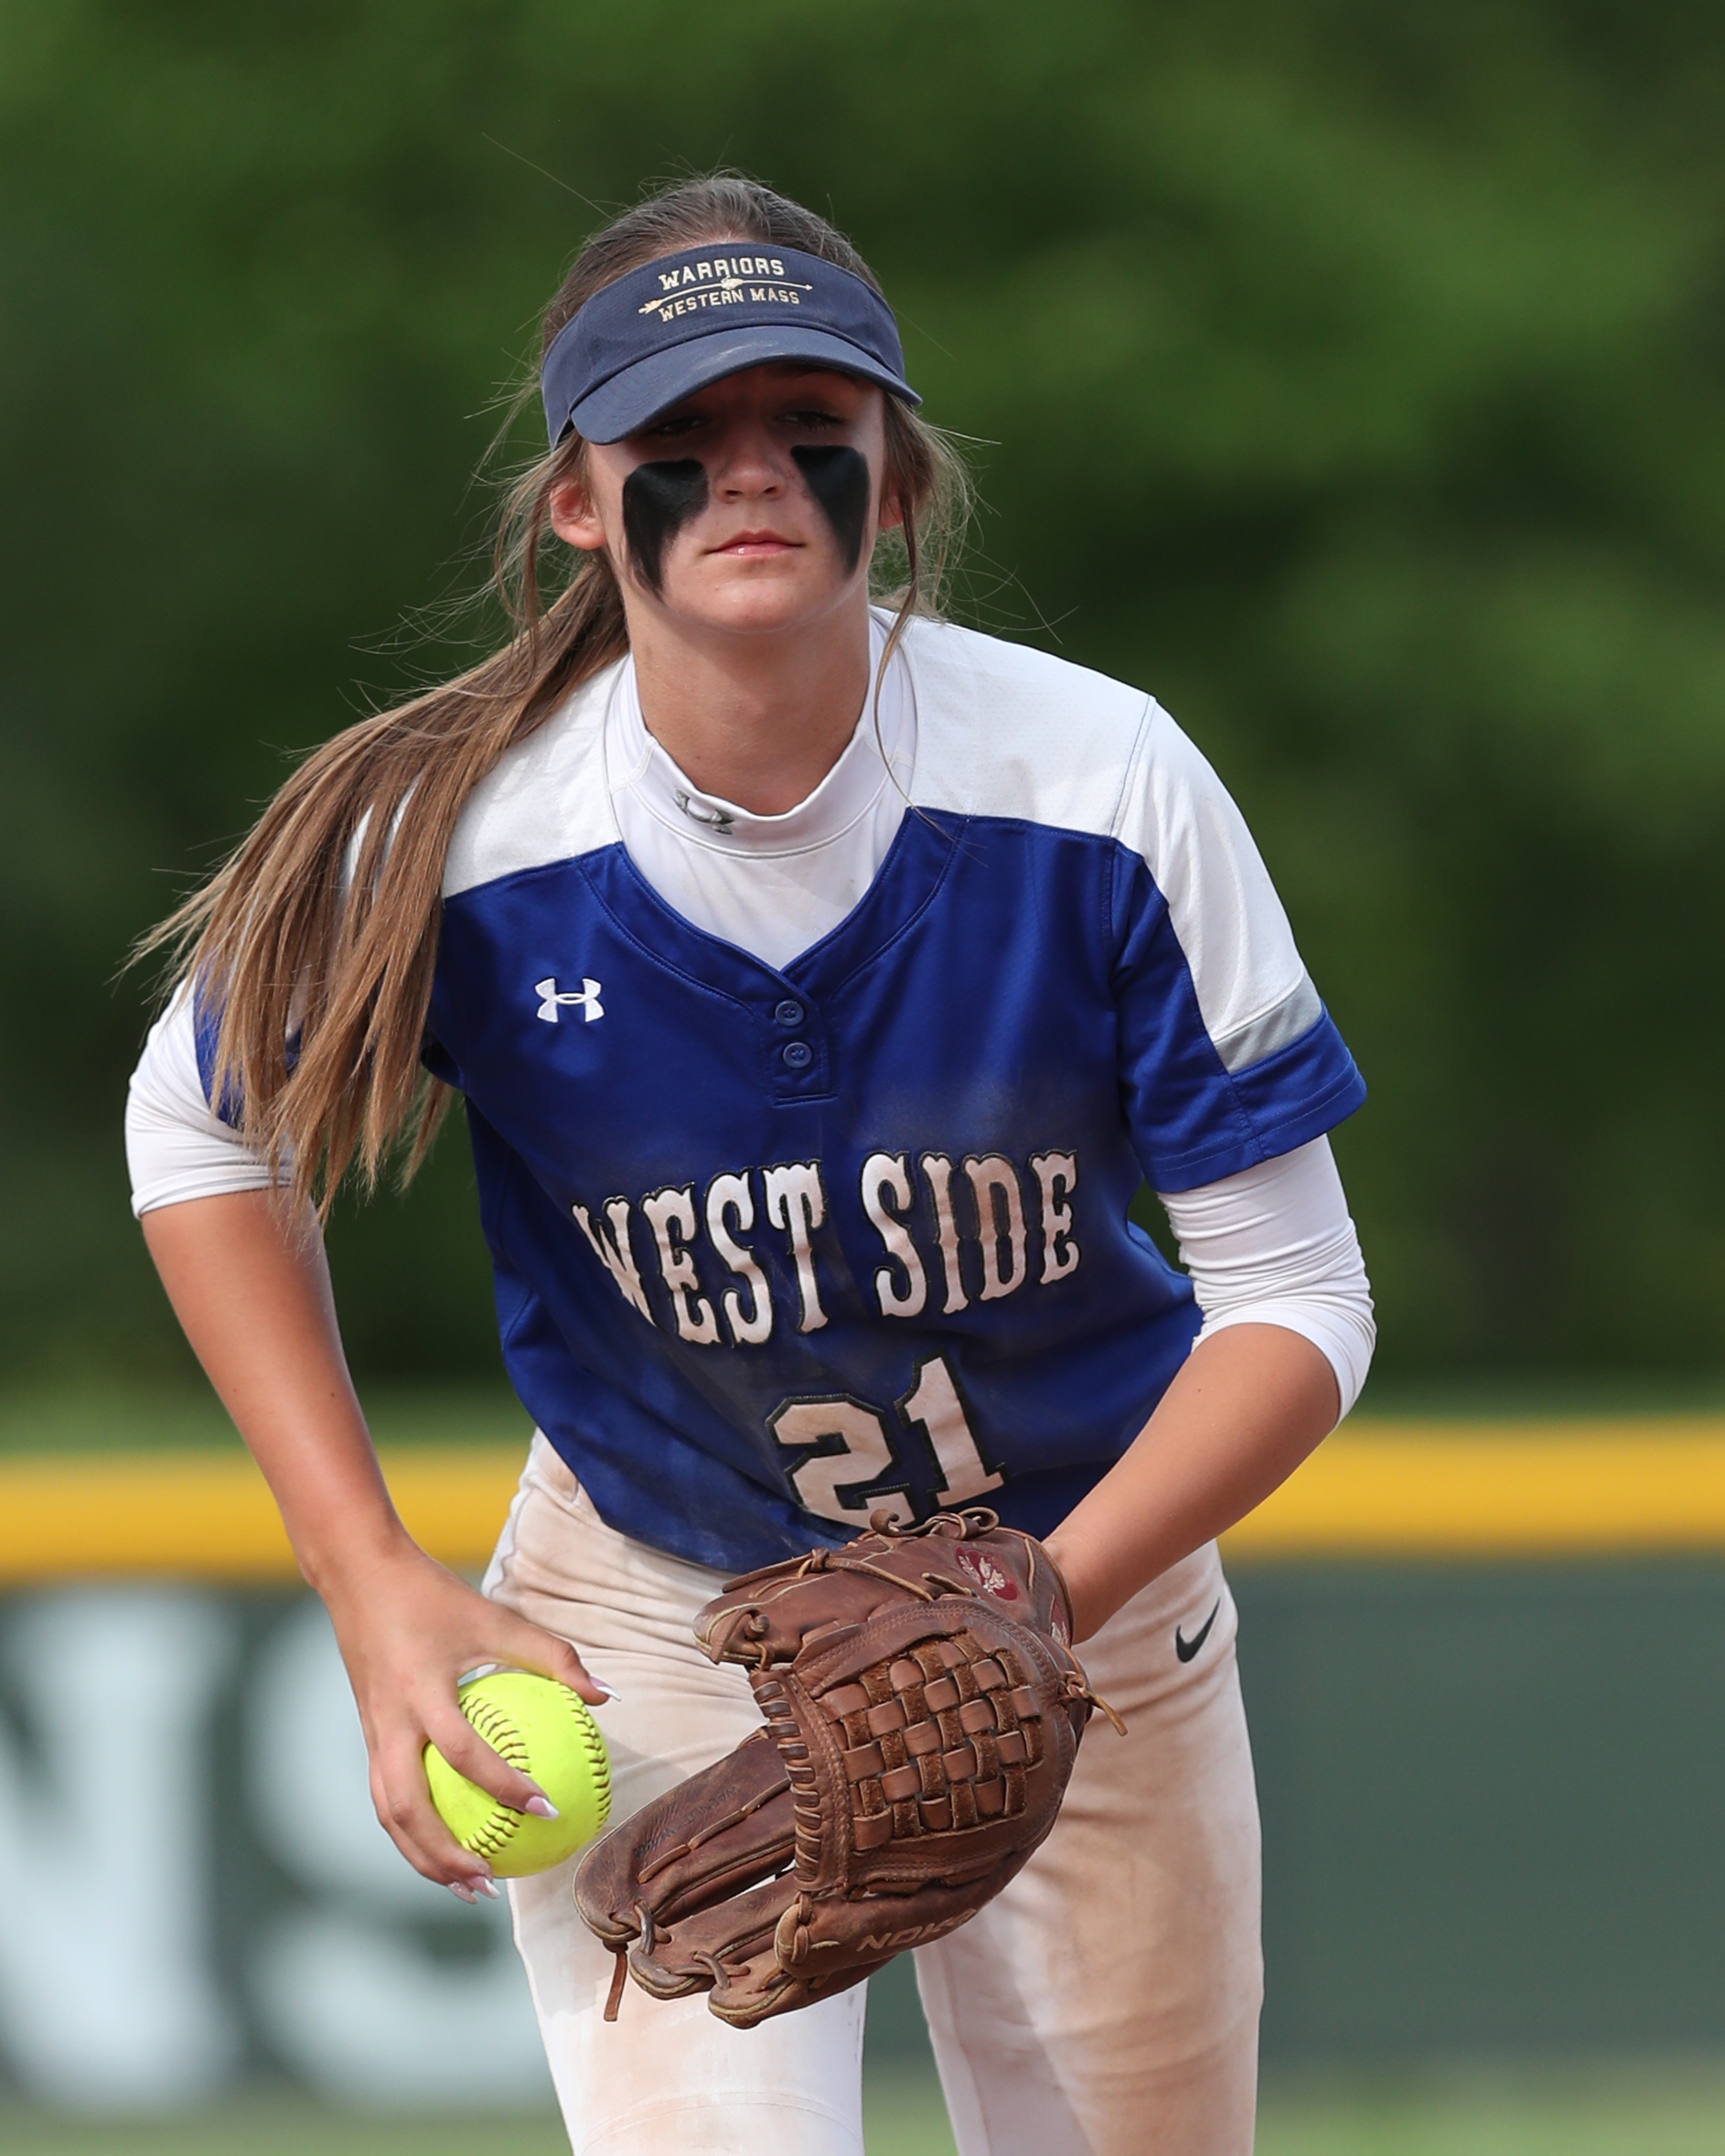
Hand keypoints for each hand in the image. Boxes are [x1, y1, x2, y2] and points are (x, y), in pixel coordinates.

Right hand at [320, 1532, 608, 1894]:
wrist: (358, 1576)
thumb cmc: (436, 1597)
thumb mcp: (496, 1618)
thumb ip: (552, 1655)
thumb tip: (605, 1696)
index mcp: (421, 1691)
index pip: (464, 1752)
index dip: (505, 1786)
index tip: (547, 1809)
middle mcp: (389, 1722)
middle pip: (407, 1809)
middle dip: (445, 1855)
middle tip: (493, 1882)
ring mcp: (370, 1734)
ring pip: (388, 1815)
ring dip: (423, 1857)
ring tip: (469, 1886)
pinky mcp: (366, 1737)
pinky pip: (385, 1795)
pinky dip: (412, 1830)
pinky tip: (448, 1843)